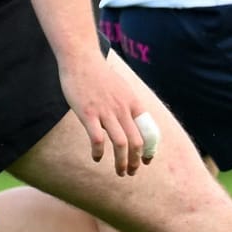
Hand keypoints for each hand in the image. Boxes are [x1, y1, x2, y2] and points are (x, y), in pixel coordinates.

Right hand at [59, 53, 150, 176]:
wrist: (82, 59)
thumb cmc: (100, 75)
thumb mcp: (122, 88)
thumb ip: (129, 104)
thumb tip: (133, 120)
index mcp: (133, 103)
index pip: (149, 131)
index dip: (150, 149)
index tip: (146, 161)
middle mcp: (123, 109)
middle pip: (137, 142)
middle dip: (136, 161)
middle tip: (131, 172)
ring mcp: (105, 112)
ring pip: (120, 144)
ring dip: (121, 162)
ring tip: (119, 172)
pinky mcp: (88, 114)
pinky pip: (97, 139)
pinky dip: (99, 152)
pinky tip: (96, 158)